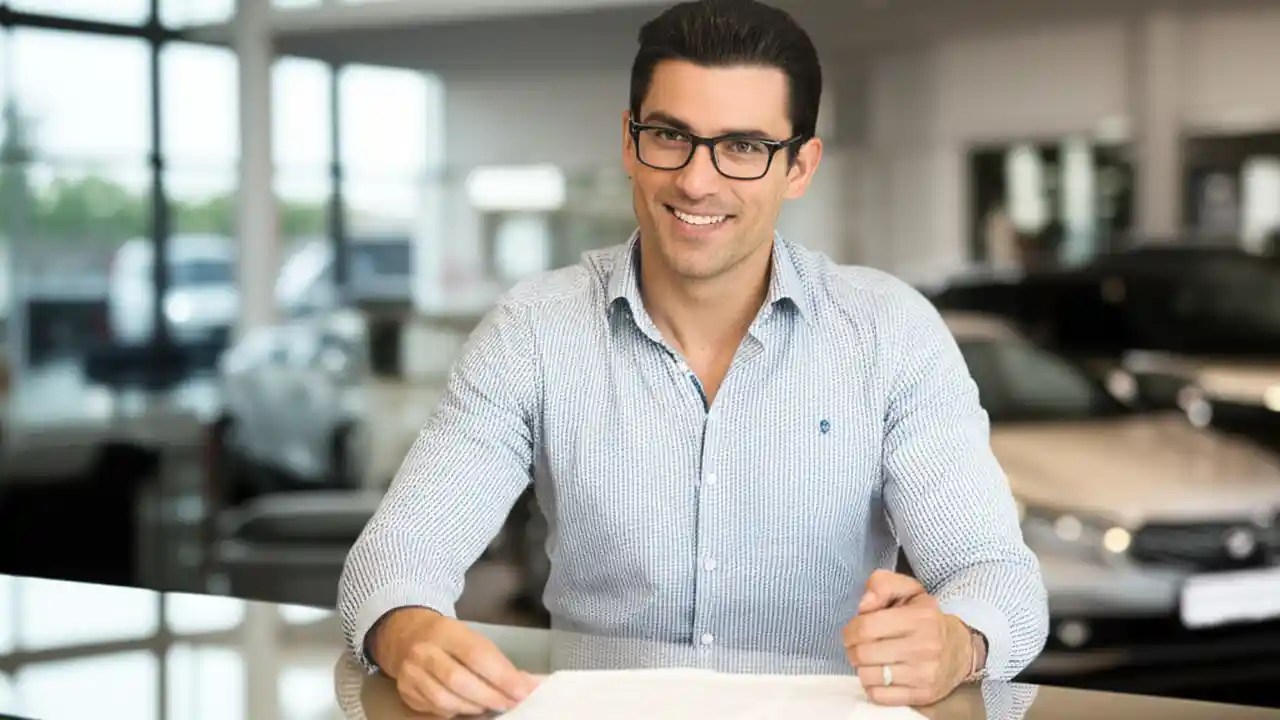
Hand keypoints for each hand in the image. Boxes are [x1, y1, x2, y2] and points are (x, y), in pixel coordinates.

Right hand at [371, 607, 539, 717]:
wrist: (404, 634)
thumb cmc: (447, 638)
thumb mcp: (470, 638)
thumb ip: (496, 661)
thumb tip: (529, 683)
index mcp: (446, 631)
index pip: (477, 655)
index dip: (502, 676)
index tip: (523, 690)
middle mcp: (425, 651)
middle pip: (459, 680)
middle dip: (490, 696)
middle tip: (510, 703)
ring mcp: (412, 673)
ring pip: (444, 699)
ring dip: (473, 707)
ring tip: (490, 706)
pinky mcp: (405, 691)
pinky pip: (434, 709)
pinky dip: (455, 711)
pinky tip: (468, 706)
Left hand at [842, 570, 973, 706]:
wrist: (960, 650)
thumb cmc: (926, 618)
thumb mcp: (909, 591)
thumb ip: (882, 584)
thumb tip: (864, 606)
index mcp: (920, 618)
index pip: (867, 627)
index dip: (851, 630)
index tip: (852, 631)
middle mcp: (925, 647)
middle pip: (864, 654)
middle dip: (853, 650)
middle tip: (858, 647)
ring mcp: (924, 674)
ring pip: (869, 676)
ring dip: (861, 668)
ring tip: (869, 661)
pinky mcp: (923, 695)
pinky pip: (879, 696)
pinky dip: (872, 687)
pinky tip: (879, 677)